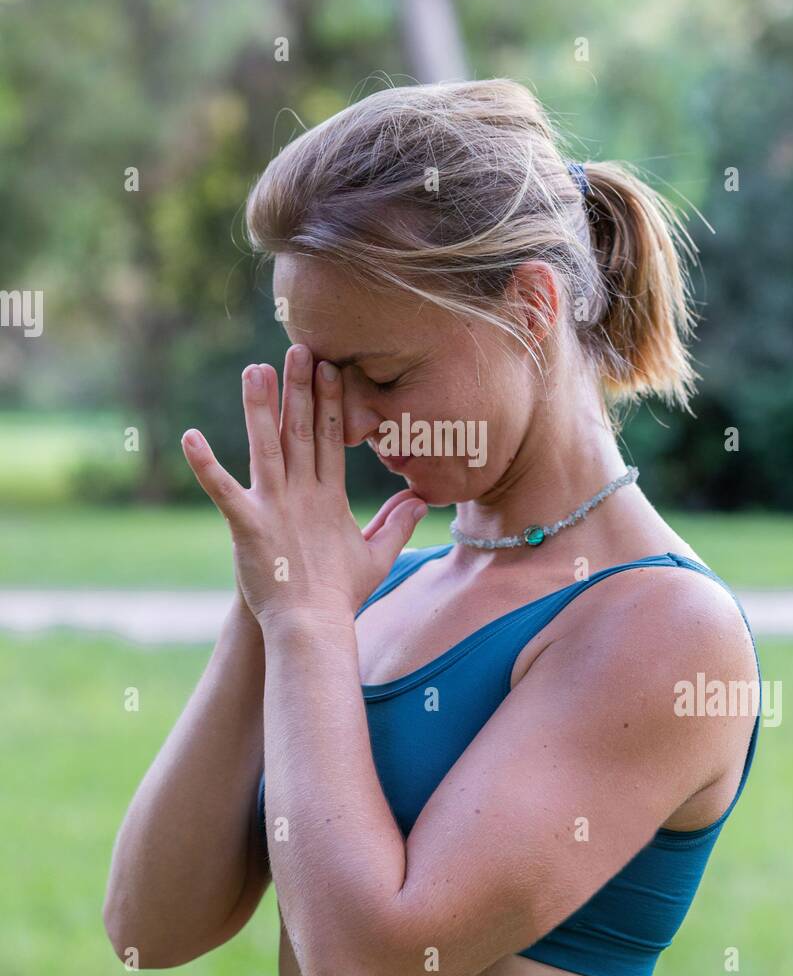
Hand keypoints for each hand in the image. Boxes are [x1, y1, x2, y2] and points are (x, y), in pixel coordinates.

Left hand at [180, 345, 428, 626]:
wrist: (314, 629)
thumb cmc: (341, 597)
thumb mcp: (376, 557)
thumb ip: (396, 525)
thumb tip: (420, 501)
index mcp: (330, 498)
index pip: (330, 439)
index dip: (329, 401)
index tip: (329, 367)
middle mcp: (304, 493)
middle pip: (302, 431)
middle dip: (300, 388)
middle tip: (299, 347)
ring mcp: (276, 507)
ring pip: (267, 446)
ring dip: (260, 407)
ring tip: (254, 369)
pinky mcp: (249, 525)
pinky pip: (223, 489)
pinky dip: (205, 465)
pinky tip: (188, 437)